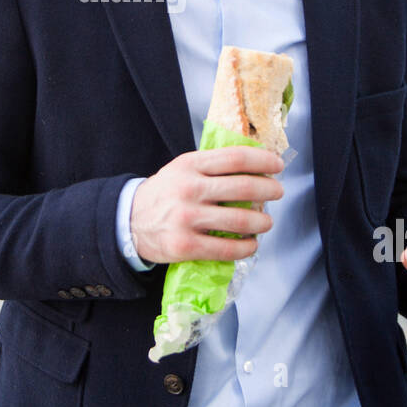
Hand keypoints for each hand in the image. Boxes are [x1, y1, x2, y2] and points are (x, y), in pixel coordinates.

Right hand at [130, 147, 285, 264]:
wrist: (129, 221)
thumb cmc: (163, 193)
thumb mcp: (182, 169)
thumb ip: (211, 166)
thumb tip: (254, 166)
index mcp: (189, 165)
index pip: (235, 158)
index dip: (262, 160)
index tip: (277, 165)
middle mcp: (189, 189)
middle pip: (242, 186)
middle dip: (269, 189)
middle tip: (278, 192)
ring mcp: (187, 218)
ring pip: (239, 220)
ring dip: (262, 222)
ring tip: (266, 222)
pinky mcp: (185, 246)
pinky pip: (226, 249)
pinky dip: (246, 247)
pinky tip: (251, 244)